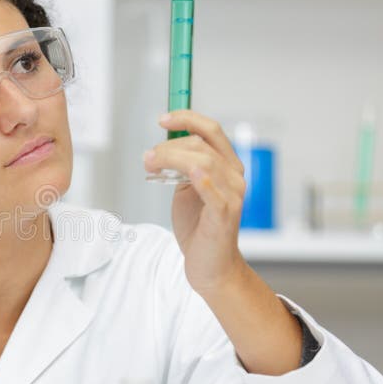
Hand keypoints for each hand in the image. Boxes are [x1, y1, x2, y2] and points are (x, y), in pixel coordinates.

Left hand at [143, 110, 246, 295]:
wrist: (209, 264)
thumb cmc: (198, 226)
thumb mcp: (186, 189)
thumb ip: (180, 167)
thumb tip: (161, 148)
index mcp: (227, 166)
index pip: (212, 131)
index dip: (188, 119)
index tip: (163, 119)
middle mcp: (235, 177)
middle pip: (202, 145)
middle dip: (169, 146)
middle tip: (147, 158)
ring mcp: (233, 196)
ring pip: (204, 162)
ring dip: (172, 158)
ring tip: (151, 165)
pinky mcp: (225, 215)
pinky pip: (216, 193)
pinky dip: (203, 180)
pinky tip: (190, 174)